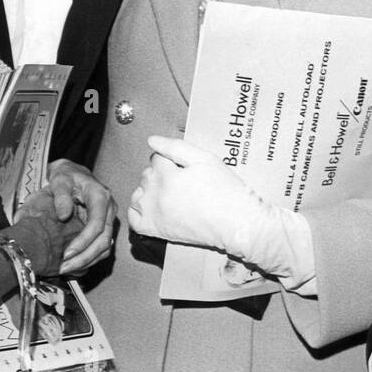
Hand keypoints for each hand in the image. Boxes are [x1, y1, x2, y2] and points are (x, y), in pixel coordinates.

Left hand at [41, 158, 116, 274]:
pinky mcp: (105, 227)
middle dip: (84, 257)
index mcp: (100, 197)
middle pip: (104, 240)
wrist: (72, 174)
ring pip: (105, 247)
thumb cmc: (66, 176)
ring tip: (67, 269)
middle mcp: (109, 209)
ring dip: (87, 261)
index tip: (66, 254)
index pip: (96, 225)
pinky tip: (75, 265)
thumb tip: (64, 215)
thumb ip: (61, 196)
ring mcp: (109, 219)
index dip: (83, 242)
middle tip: (64, 267)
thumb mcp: (60, 180)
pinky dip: (90, 259)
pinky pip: (102, 247)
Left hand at [130, 136, 313, 286]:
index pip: (156, 157)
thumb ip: (175, 146)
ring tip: (170, 193)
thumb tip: (151, 140)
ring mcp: (154, 215)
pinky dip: (139, 211)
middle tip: (184, 180)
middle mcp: (156, 196)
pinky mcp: (156, 231)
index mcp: (167, 176)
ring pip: (138, 194)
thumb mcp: (205, 159)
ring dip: (149, 190)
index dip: (171, 159)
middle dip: (161, 173)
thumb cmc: (226, 190)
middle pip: (147, 175)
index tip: (186, 167)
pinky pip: (134, 219)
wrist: (237, 223)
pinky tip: (153, 207)